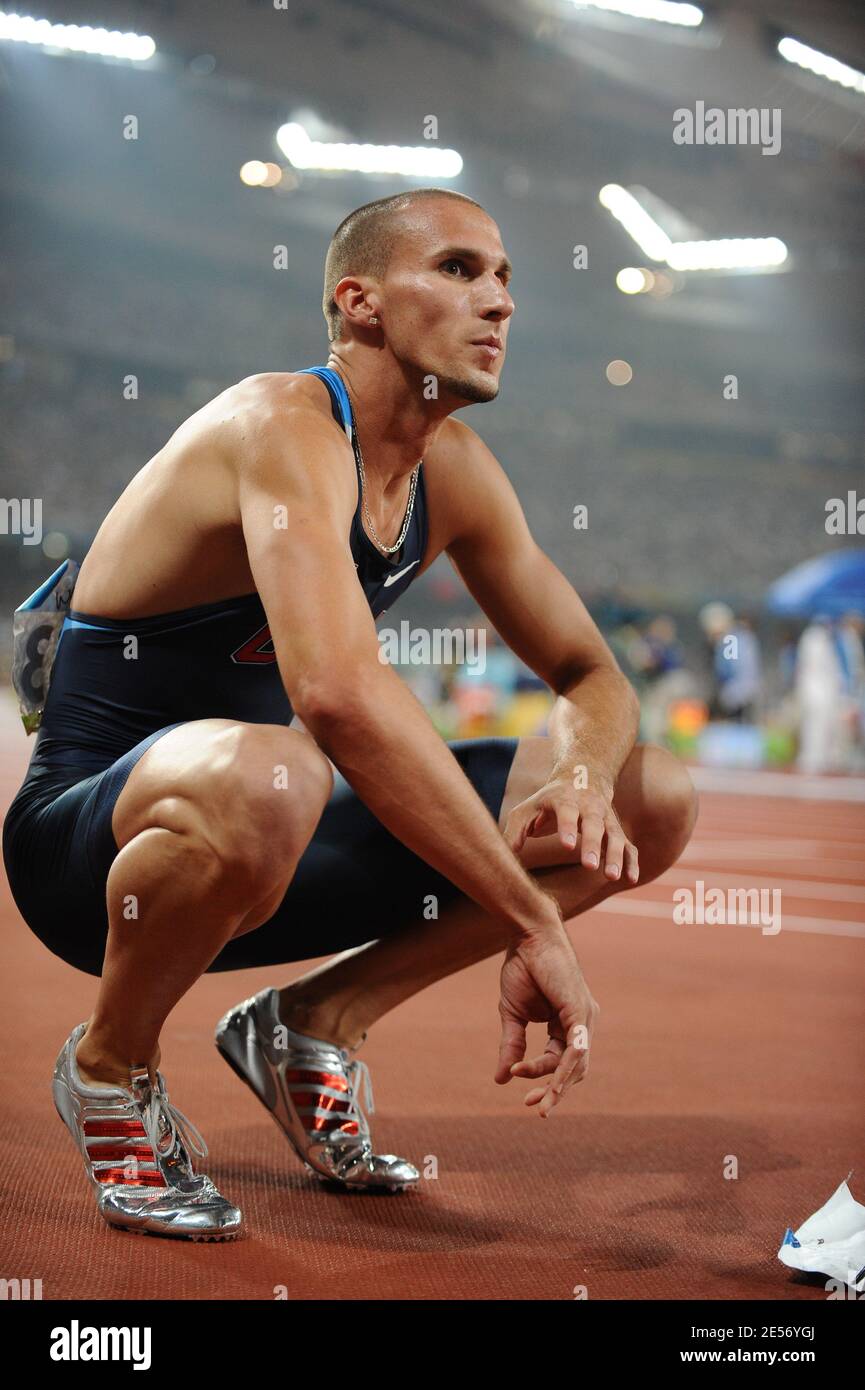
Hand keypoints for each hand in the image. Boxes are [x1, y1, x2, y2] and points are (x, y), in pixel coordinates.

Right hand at [495, 920, 599, 1116]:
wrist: (527, 937)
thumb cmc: (523, 968)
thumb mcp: (512, 1014)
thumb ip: (512, 1046)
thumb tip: (500, 1080)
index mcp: (568, 1023)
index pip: (558, 1061)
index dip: (538, 1074)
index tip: (512, 1075)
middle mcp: (582, 1022)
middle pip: (574, 1069)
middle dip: (554, 1091)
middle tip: (535, 1108)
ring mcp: (584, 1017)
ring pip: (577, 1064)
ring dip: (557, 1085)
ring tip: (539, 1101)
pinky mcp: (580, 1009)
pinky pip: (576, 1047)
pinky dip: (563, 1067)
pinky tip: (551, 1080)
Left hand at [504, 774, 638, 882]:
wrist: (582, 777)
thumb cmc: (548, 800)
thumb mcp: (528, 808)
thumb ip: (515, 830)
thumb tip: (506, 853)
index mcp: (566, 800)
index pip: (567, 813)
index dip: (567, 828)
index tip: (567, 845)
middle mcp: (590, 808)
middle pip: (595, 825)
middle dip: (593, 845)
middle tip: (590, 866)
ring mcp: (607, 819)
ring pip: (616, 836)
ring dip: (616, 856)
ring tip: (611, 877)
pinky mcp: (617, 830)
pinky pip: (629, 846)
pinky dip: (632, 862)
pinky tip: (630, 879)